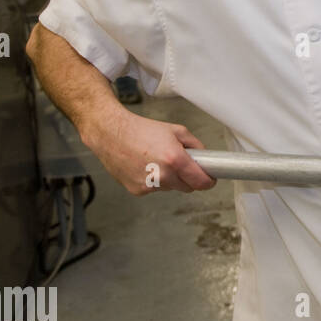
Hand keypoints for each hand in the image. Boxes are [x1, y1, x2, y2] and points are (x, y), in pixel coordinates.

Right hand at [80, 106, 216, 194]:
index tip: (210, 179)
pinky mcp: (137, 190)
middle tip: (181, 164)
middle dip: (188, 178)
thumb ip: (196, 145)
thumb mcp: (176, 130)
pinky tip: (144, 166)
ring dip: (170, 178)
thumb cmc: (141, 129)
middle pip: (187, 188)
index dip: (209, 181)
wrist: (110, 134)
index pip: (201, 182)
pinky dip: (154, 180)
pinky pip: (154, 189)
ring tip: (157, 160)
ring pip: (170, 188)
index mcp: (175, 159)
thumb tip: (206, 158)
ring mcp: (149, 185)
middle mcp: (162, 175)